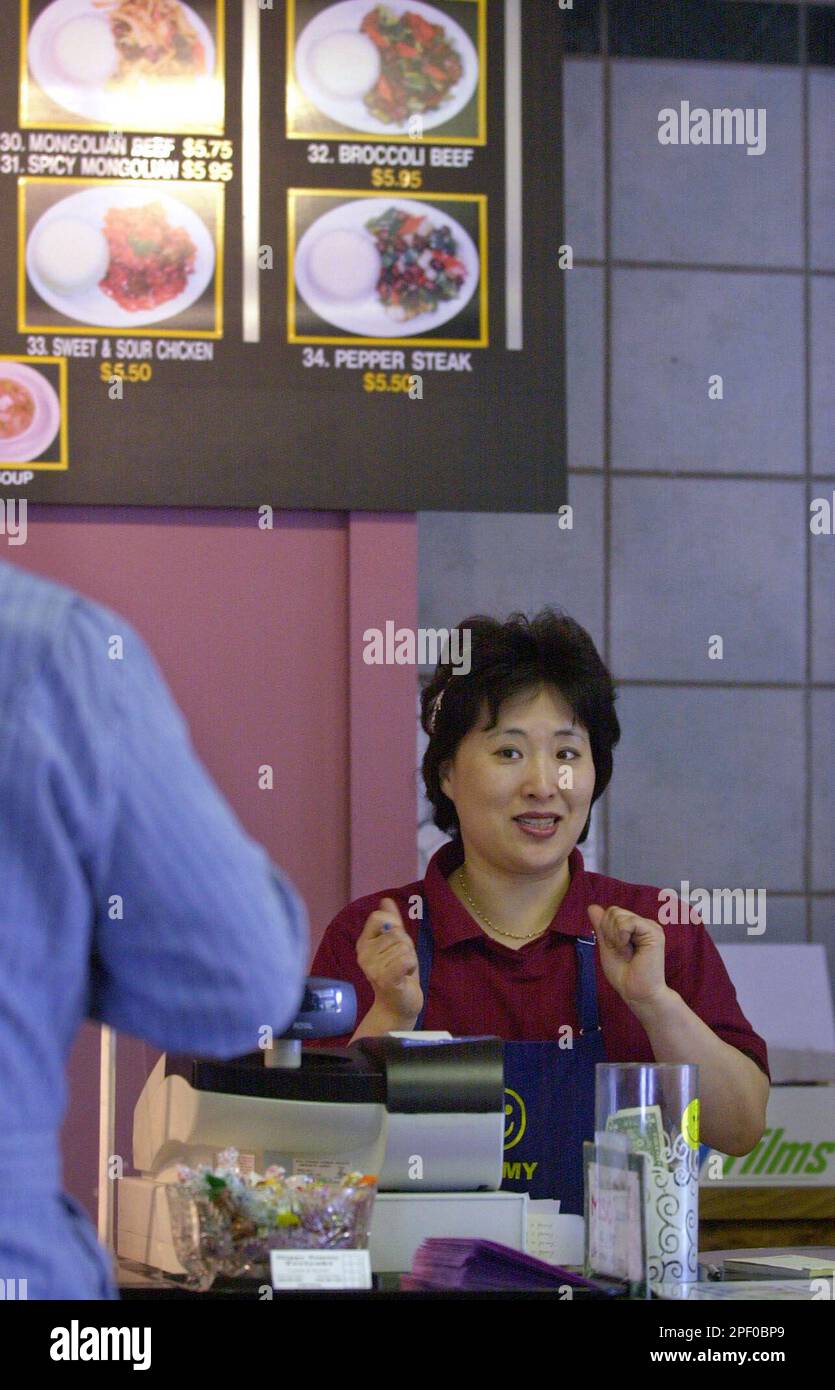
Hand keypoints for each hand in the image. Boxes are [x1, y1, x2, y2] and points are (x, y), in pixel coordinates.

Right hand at [355, 897, 422, 1025]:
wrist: (398, 1006)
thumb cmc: (398, 973)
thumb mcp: (395, 944)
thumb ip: (391, 922)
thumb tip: (386, 900)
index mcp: (363, 944)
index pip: (377, 918)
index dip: (393, 924)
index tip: (396, 940)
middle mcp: (363, 955)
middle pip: (396, 933)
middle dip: (406, 946)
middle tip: (400, 962)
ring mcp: (373, 968)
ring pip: (404, 947)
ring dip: (410, 958)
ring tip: (402, 970)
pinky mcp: (385, 980)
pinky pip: (407, 958)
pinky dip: (412, 965)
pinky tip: (405, 975)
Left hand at [586, 903, 669, 1013]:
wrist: (636, 992)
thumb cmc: (624, 974)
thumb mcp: (607, 946)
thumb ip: (601, 926)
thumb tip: (592, 906)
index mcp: (634, 927)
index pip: (611, 913)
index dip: (605, 930)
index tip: (615, 948)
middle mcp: (643, 924)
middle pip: (613, 911)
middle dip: (608, 932)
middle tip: (621, 951)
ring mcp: (650, 926)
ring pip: (618, 915)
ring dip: (614, 936)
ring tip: (626, 952)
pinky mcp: (654, 932)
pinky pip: (628, 922)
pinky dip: (621, 936)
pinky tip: (629, 949)